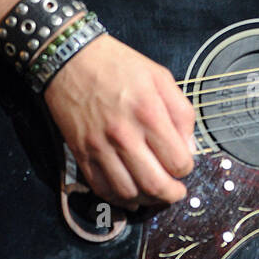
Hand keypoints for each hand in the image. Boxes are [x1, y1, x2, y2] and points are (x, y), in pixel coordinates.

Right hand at [43, 32, 196, 209]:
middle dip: (172, 194)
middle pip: (155, 185)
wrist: (69, 58)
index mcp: (148, 113)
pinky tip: (130, 193)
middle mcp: (124, 134)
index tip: (184, 165)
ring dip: (147, 200)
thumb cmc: (116, 64)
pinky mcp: (81, 153)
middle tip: (176, 191)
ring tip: (154, 193)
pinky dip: (118, 198)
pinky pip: (101, 188)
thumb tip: (189, 146)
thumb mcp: (160, 76)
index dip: (186, 169)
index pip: (178, 161)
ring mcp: (100, 147)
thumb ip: (181, 112)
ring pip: (128, 193)